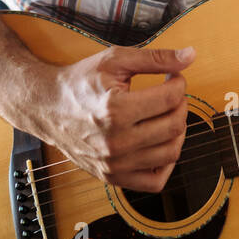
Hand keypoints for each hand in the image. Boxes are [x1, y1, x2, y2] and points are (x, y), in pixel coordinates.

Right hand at [44, 44, 194, 191]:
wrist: (47, 108)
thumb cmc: (80, 82)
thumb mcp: (115, 60)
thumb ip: (155, 58)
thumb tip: (191, 56)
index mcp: (115, 109)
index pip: (170, 98)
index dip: (179, 82)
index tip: (173, 76)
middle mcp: (116, 141)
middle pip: (174, 125)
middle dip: (181, 104)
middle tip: (171, 94)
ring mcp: (114, 164)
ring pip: (170, 153)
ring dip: (178, 130)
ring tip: (167, 115)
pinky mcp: (112, 177)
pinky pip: (154, 182)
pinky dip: (166, 164)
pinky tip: (160, 143)